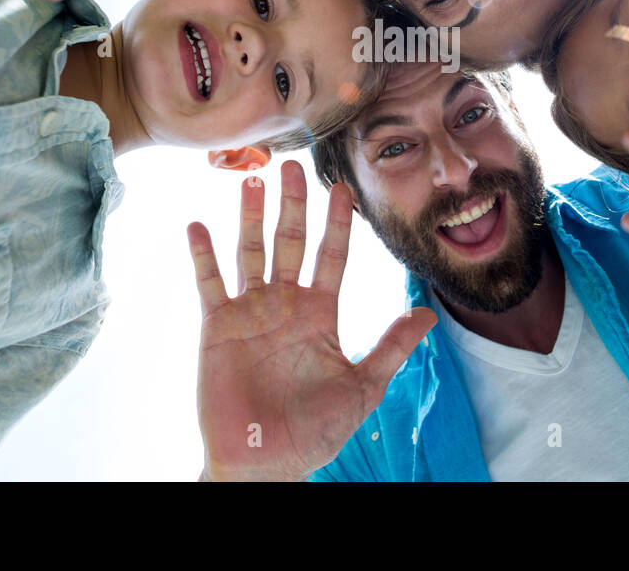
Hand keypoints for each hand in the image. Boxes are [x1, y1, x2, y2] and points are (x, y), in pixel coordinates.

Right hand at [189, 161, 435, 481]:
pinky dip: (203, 255)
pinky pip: (210, 283)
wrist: (264, 463)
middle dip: (293, 205)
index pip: (332, 256)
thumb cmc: (313, 432)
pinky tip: (198, 225)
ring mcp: (251, 312)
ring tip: (251, 181)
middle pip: (291, 242)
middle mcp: (286, 304)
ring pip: (251, 251)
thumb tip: (430, 317)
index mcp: (320, 313)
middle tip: (292, 165)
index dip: (337, 223)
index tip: (342, 188)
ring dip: (250, 217)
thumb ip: (391, 348)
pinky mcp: (218, 326)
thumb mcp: (362, 388)